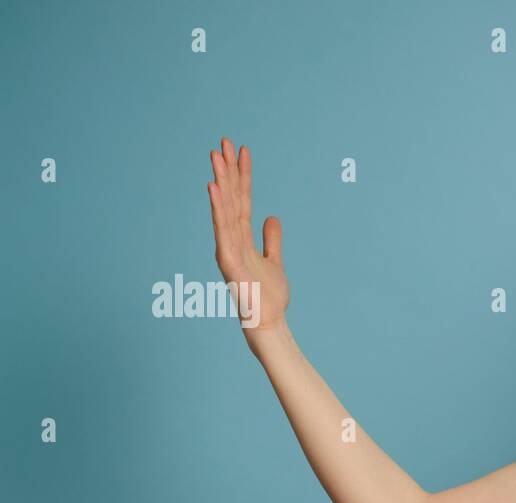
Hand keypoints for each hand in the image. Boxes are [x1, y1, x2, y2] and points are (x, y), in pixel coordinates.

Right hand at [206, 137, 289, 340]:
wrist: (268, 322)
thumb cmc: (268, 297)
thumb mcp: (274, 261)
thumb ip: (272, 239)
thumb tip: (272, 217)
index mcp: (242, 237)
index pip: (243, 199)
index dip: (242, 175)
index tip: (241, 149)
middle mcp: (232, 239)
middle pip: (231, 198)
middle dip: (228, 169)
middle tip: (224, 140)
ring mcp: (228, 248)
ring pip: (224, 209)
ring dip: (221, 181)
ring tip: (216, 156)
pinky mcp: (228, 261)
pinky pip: (222, 230)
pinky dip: (218, 209)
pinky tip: (214, 188)